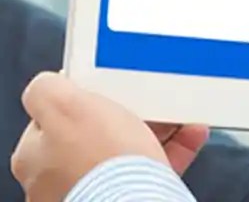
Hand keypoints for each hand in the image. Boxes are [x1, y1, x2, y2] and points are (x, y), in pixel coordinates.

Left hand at [10, 72, 209, 201]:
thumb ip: (46, 89)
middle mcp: (58, 179)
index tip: (105, 87)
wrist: (134, 199)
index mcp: (35, 157)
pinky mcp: (127, 195)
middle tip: (146, 99)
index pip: (54, 118)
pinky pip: (153, 167)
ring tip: (178, 113)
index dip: (81, 98)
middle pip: (95, 133)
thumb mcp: (62, 104)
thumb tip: (50, 82)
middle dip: (126, 113)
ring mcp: (93, 189)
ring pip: (126, 150)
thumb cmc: (97, 159)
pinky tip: (191, 133)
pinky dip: (174, 149)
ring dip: (156, 129)